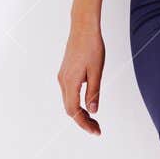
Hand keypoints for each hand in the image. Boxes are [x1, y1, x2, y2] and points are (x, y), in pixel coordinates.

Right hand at [57, 22, 104, 136]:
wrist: (83, 28)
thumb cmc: (92, 47)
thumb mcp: (97, 71)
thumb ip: (93, 92)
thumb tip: (93, 111)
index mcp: (70, 82)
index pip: (74, 111)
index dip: (84, 123)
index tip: (95, 131)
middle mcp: (63, 81)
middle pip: (69, 109)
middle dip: (83, 121)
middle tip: (97, 128)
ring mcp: (62, 77)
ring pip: (69, 102)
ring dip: (80, 112)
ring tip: (94, 119)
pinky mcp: (65, 73)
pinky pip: (69, 93)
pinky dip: (77, 103)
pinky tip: (87, 104)